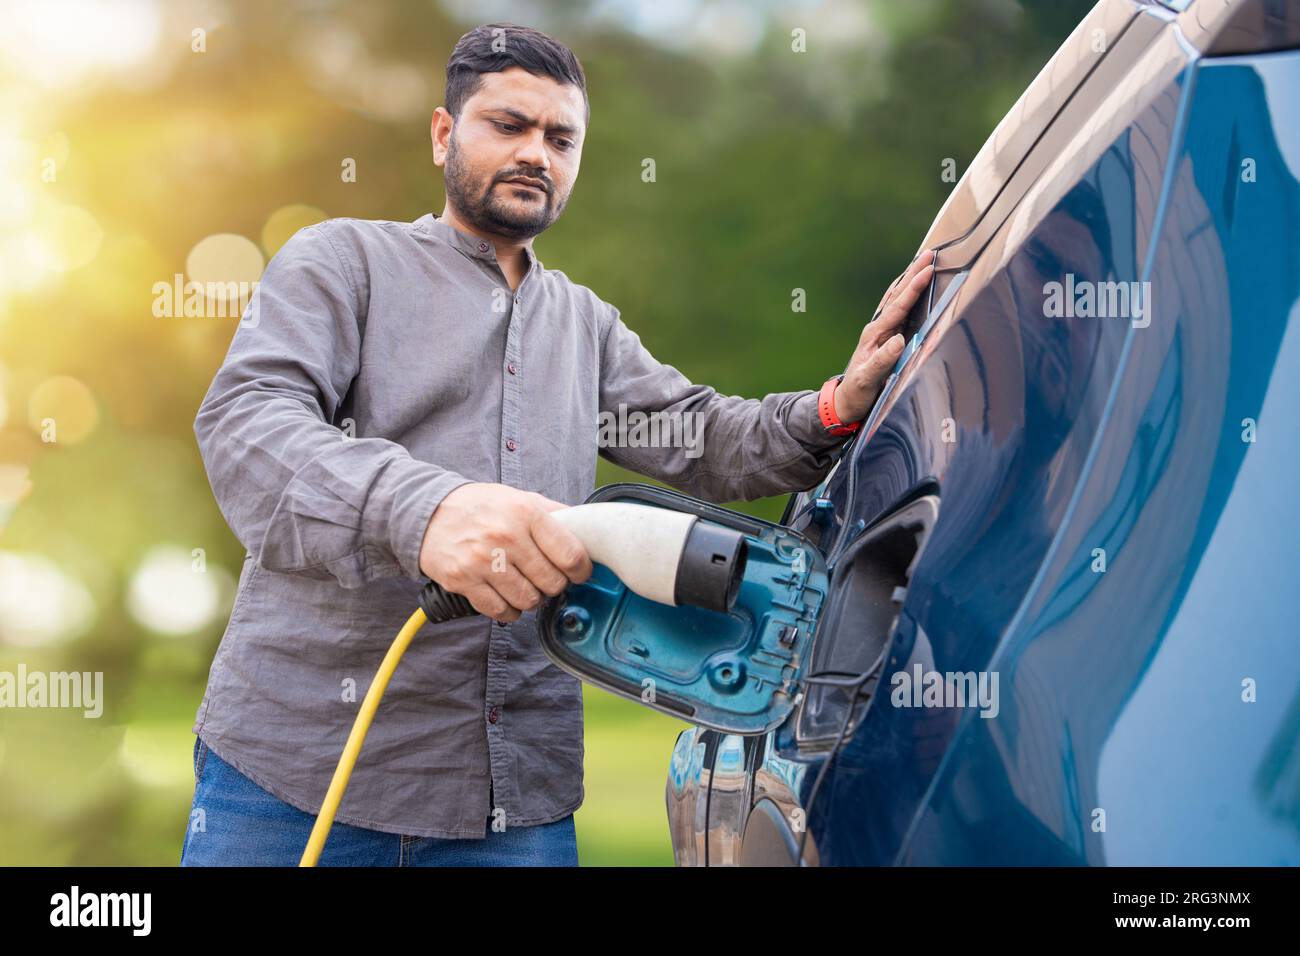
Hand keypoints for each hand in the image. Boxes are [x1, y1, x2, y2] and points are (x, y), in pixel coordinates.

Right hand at [418, 482, 592, 622]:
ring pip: (528, 600)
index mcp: (526, 513)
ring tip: (525, 586)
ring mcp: (482, 561)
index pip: (570, 554)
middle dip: (554, 585)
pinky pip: (500, 611)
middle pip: (552, 582)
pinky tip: (506, 596)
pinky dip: (509, 610)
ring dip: (532, 599)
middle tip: (546, 578)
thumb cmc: (481, 507)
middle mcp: (505, 536)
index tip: (578, 572)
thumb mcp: (520, 498)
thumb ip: (555, 513)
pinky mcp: (463, 580)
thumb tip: (589, 529)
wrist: (428, 512)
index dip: (581, 570)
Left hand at [833, 249, 935, 424]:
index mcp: (875, 335)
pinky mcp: (886, 337)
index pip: (898, 307)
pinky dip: (906, 294)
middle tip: (929, 253)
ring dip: (910, 280)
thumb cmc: (858, 393)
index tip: (927, 270)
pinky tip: (912, 286)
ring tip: (922, 261)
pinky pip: (898, 310)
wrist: (846, 401)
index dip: (913, 288)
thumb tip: (899, 341)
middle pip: (897, 296)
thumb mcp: (869, 380)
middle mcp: (878, 329)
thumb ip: (883, 361)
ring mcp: (881, 332)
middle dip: (913, 274)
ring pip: (897, 299)